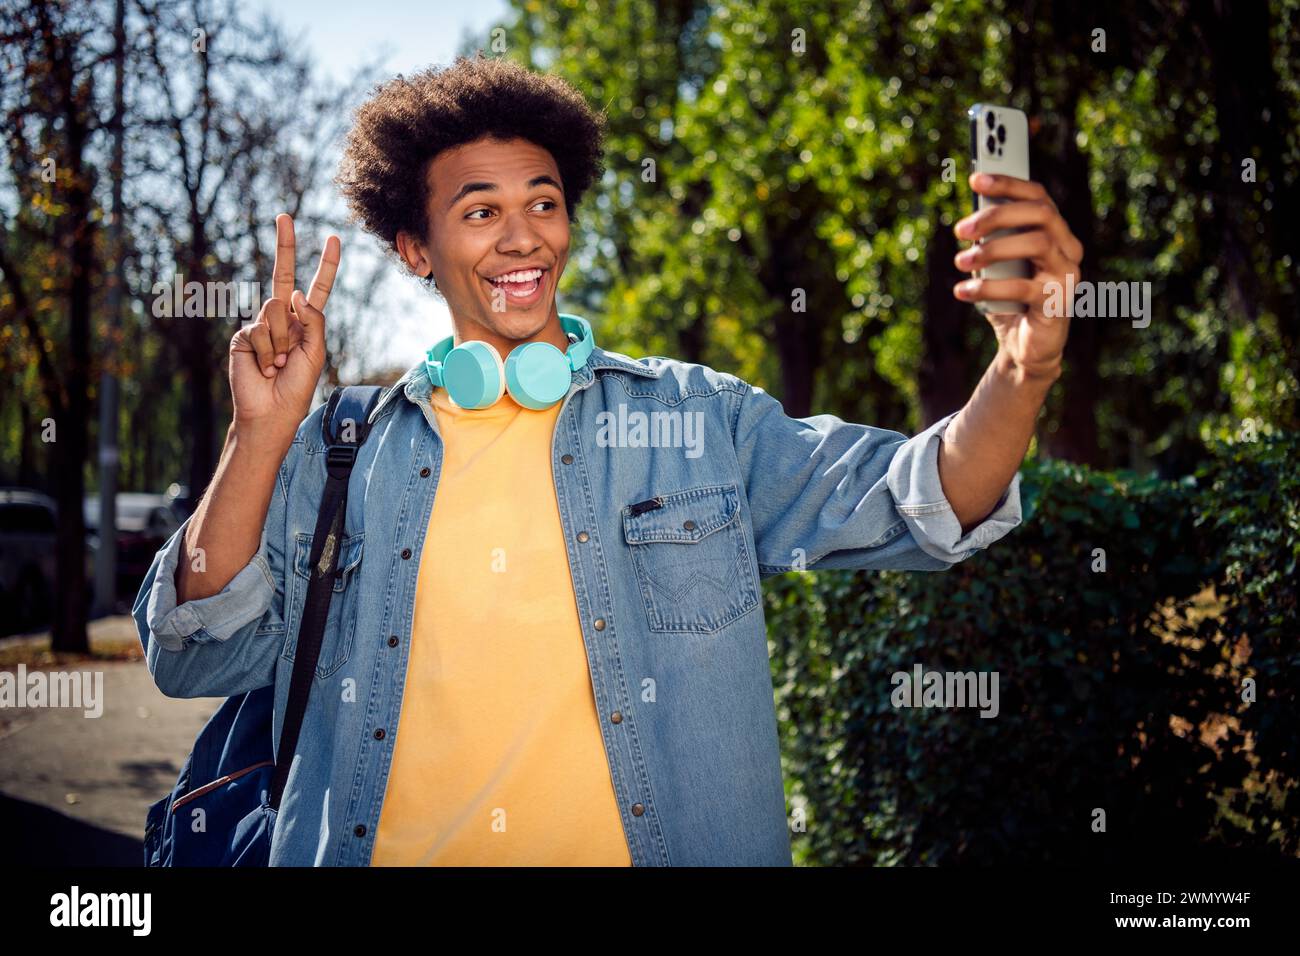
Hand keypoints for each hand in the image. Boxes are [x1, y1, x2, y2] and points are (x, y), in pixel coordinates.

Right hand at [229, 214, 339, 434]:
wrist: (271, 411)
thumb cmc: (296, 386)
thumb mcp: (315, 353)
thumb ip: (311, 321)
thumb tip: (295, 292)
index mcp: (304, 322)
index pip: (316, 288)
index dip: (326, 265)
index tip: (333, 239)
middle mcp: (283, 319)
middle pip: (282, 275)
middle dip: (285, 245)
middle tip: (284, 215)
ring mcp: (262, 325)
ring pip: (275, 309)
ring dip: (281, 341)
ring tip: (279, 363)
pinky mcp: (244, 334)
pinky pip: (260, 328)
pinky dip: (267, 351)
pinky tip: (265, 367)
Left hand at [951, 173, 1083, 379]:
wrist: (1025, 349)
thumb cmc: (1011, 301)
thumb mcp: (997, 266)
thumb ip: (991, 242)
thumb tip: (970, 221)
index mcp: (1055, 234)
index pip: (1038, 197)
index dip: (1009, 184)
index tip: (975, 180)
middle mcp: (1068, 249)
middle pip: (1040, 213)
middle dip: (996, 215)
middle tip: (960, 229)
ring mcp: (1067, 275)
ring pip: (1036, 243)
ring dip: (992, 249)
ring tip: (960, 261)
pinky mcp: (1059, 303)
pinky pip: (1023, 287)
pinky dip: (988, 287)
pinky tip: (963, 291)